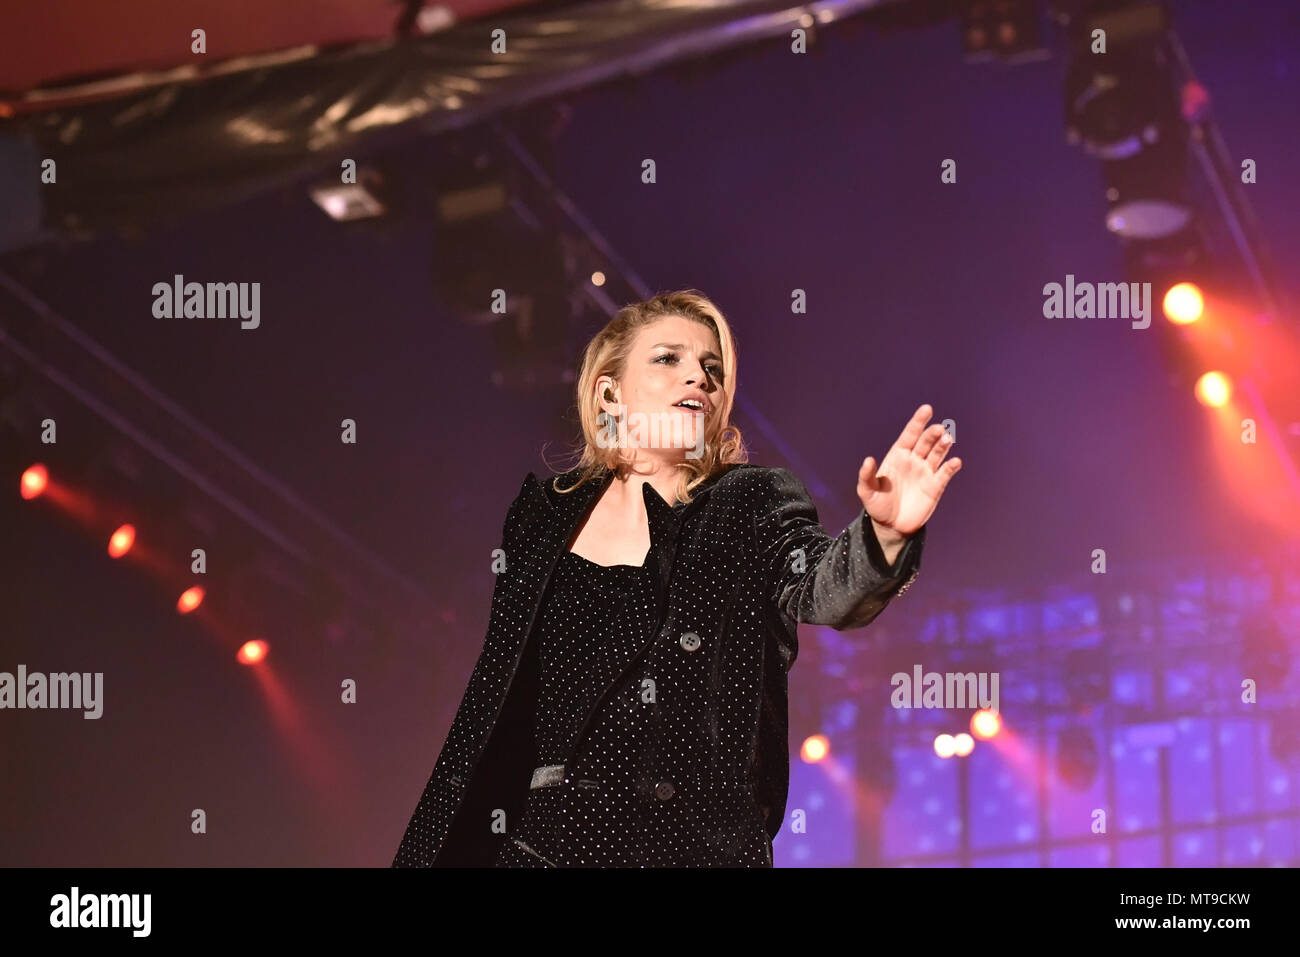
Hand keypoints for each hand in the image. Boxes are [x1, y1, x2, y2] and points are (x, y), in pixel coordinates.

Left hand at [857, 404, 960, 537]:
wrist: (891, 526)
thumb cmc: (877, 505)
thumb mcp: (866, 491)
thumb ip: (866, 475)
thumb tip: (868, 460)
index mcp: (898, 456)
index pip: (910, 435)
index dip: (918, 422)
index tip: (927, 409)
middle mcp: (914, 461)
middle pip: (926, 442)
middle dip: (932, 434)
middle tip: (938, 429)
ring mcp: (926, 472)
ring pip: (937, 454)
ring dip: (943, 445)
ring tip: (948, 438)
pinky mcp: (935, 487)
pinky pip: (945, 474)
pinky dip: (951, 467)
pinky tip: (955, 462)